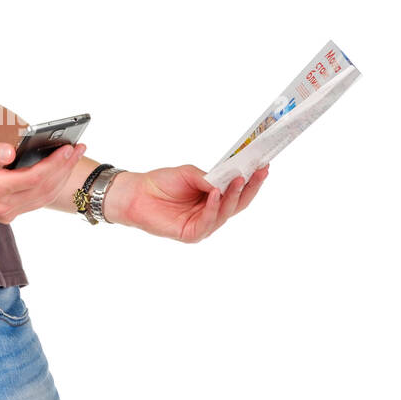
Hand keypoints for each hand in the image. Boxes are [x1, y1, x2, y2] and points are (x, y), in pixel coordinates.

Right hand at [0, 138, 87, 223]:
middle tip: (79, 148)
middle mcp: (2, 206)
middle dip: (65, 168)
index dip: (54, 163)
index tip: (68, 148)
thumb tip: (11, 152)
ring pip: (43, 197)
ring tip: (73, 156)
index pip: (33, 178)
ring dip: (61, 177)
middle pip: (44, 188)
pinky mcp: (7, 214)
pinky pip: (35, 201)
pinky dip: (50, 186)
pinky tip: (58, 170)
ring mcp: (5, 213)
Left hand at [107, 163, 269, 242]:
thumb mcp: (190, 174)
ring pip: (226, 212)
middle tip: (260, 172)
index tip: (264, 165)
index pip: (238, 191)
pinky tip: (216, 193)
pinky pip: (208, 220)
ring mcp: (203, 224)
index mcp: (214, 198)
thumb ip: (209, 178)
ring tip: (239, 179)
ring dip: (233, 195)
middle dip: (251, 187)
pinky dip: (214, 206)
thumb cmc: (161, 183)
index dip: (252, 180)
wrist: (136, 193)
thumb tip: (228, 180)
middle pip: (238, 203)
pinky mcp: (192, 233)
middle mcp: (212, 212)